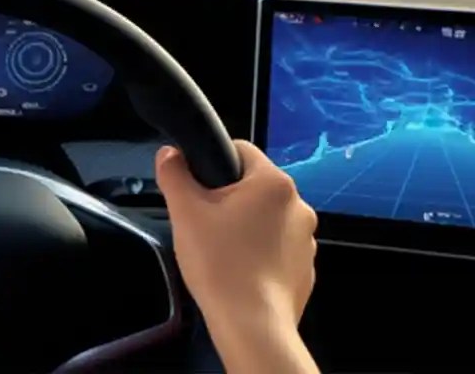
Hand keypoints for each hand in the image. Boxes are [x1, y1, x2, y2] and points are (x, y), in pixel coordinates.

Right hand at [155, 141, 315, 324]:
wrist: (251, 324)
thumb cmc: (221, 266)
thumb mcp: (185, 212)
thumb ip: (174, 174)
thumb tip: (169, 155)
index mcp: (273, 183)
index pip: (240, 150)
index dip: (212, 166)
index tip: (198, 190)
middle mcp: (298, 205)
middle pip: (252, 187)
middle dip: (228, 201)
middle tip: (204, 225)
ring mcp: (306, 238)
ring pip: (265, 218)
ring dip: (245, 227)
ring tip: (221, 251)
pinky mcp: (305, 266)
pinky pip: (276, 247)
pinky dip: (258, 253)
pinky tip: (238, 269)